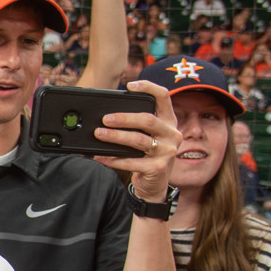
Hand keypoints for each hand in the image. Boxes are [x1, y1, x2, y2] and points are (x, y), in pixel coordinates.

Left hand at [92, 79, 180, 202]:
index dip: (148, 87)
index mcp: (169, 121)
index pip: (163, 96)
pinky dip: (114, 159)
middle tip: (105, 119)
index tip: (129, 85)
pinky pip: (132, 162)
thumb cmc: (146, 157)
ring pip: (138, 140)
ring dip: (116, 136)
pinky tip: (101, 156)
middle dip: (124, 118)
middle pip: (147, 119)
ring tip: (99, 134)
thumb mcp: (147, 137)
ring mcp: (168, 151)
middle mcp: (172, 134)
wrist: (154, 186)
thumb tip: (108, 115)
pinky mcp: (158, 168)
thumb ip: (136, 124)